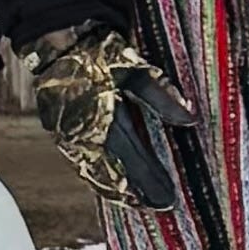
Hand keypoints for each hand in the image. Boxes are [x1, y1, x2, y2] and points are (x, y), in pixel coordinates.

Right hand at [25, 24, 196, 208]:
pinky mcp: (58, 132)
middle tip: (156, 207)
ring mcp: (67, 136)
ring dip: (112, 189)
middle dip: (135, 193)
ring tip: (132, 201)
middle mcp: (84, 135)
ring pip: (92, 174)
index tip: (168, 200)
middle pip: (112, 176)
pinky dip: (94, 176)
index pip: (134, 162)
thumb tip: (191, 118)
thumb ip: (161, 96)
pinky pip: (78, 163)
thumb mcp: (134, 69)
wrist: (58, 43)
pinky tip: (105, 180)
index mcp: (106, 120)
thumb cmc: (98, 53)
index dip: (152, 183)